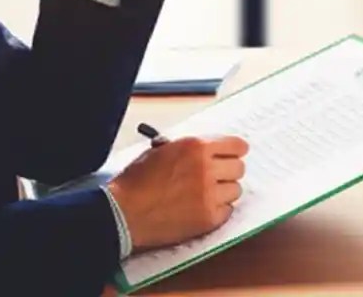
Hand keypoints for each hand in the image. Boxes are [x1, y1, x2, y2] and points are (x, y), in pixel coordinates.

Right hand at [106, 136, 249, 250]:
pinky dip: (218, 210)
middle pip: (239, 168)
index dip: (234, 151)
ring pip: (235, 190)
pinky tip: (202, 209)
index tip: (233, 156)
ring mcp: (209, 195)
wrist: (123, 213)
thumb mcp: (159, 151)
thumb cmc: (135, 182)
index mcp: (196, 147)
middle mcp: (207, 168)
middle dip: (228, 171)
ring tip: (205, 195)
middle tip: (217, 177)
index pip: (237, 146)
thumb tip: (205, 148)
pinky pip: (228, 211)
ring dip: (223, 192)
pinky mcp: (209, 218)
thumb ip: (186, 148)